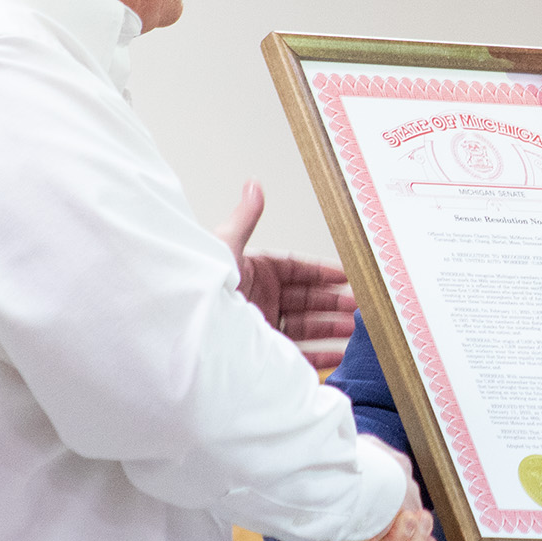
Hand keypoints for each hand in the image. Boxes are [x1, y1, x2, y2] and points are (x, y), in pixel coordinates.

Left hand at [216, 181, 356, 369]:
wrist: (182, 327)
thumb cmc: (198, 283)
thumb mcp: (226, 246)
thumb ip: (246, 218)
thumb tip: (254, 185)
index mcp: (255, 271)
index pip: (295, 269)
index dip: (321, 272)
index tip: (346, 275)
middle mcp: (260, 298)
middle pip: (305, 299)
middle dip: (333, 302)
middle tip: (359, 305)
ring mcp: (261, 325)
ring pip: (305, 326)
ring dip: (331, 328)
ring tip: (355, 330)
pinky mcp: (261, 351)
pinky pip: (296, 354)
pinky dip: (318, 356)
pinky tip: (338, 354)